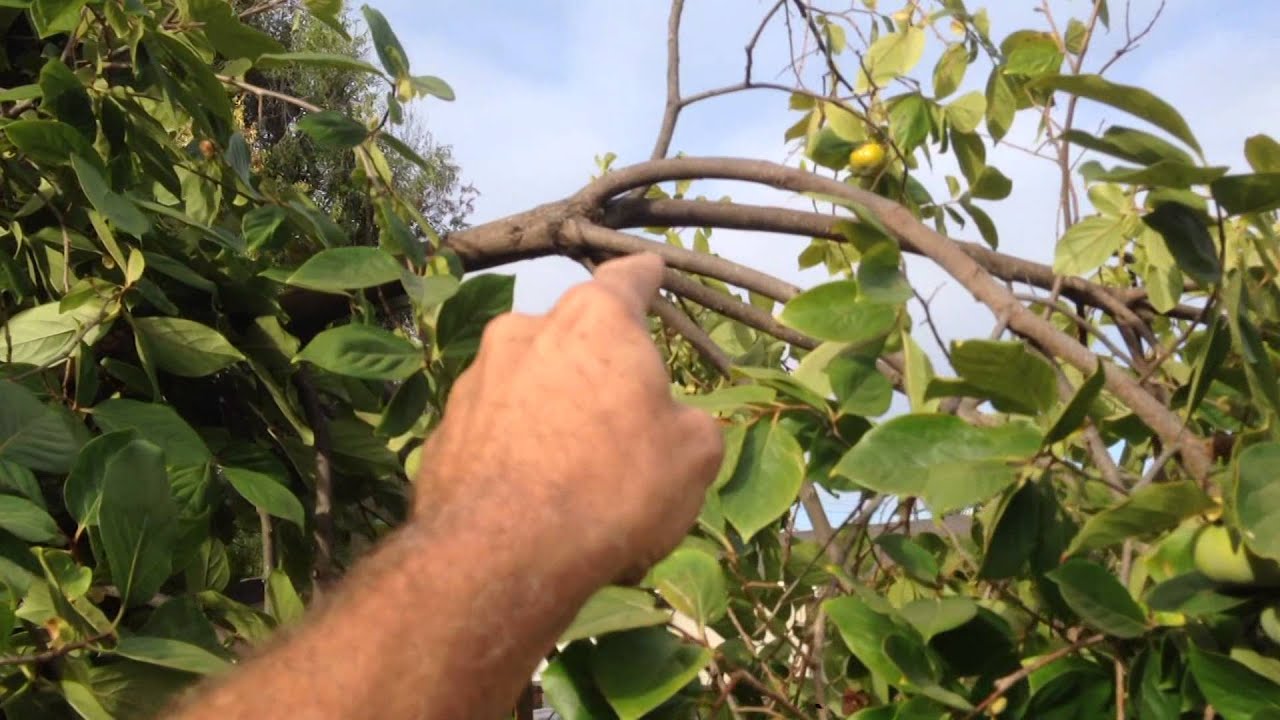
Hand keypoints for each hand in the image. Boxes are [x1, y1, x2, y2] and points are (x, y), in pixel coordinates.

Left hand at [415, 253, 724, 586]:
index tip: (648, 268)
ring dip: (556, 417)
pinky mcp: (443, 432)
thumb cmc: (613, 488)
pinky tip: (534, 506)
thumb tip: (672, 425)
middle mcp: (527, 331)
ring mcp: (477, 380)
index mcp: (595, 320)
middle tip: (624, 422)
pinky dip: (518, 455)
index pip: (627, 278)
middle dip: (599, 369)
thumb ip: (690, 423)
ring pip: (532, 387)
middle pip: (575, 338)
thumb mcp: (694, 456)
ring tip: (578, 483)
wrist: (501, 555)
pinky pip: (497, 434)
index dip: (644, 275)